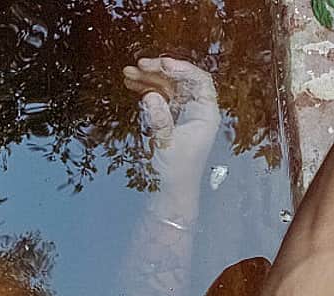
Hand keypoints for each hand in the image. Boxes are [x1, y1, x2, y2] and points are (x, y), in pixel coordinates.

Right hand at [122, 57, 218, 186]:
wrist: (169, 192)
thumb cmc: (174, 171)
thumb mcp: (165, 144)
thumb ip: (159, 119)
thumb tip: (149, 96)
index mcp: (205, 113)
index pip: (198, 80)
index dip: (181, 68)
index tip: (162, 64)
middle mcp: (195, 110)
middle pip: (180, 80)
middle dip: (159, 70)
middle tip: (139, 65)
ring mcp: (182, 113)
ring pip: (167, 87)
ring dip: (148, 78)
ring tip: (128, 73)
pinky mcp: (169, 119)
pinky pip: (159, 97)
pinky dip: (146, 89)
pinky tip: (132, 85)